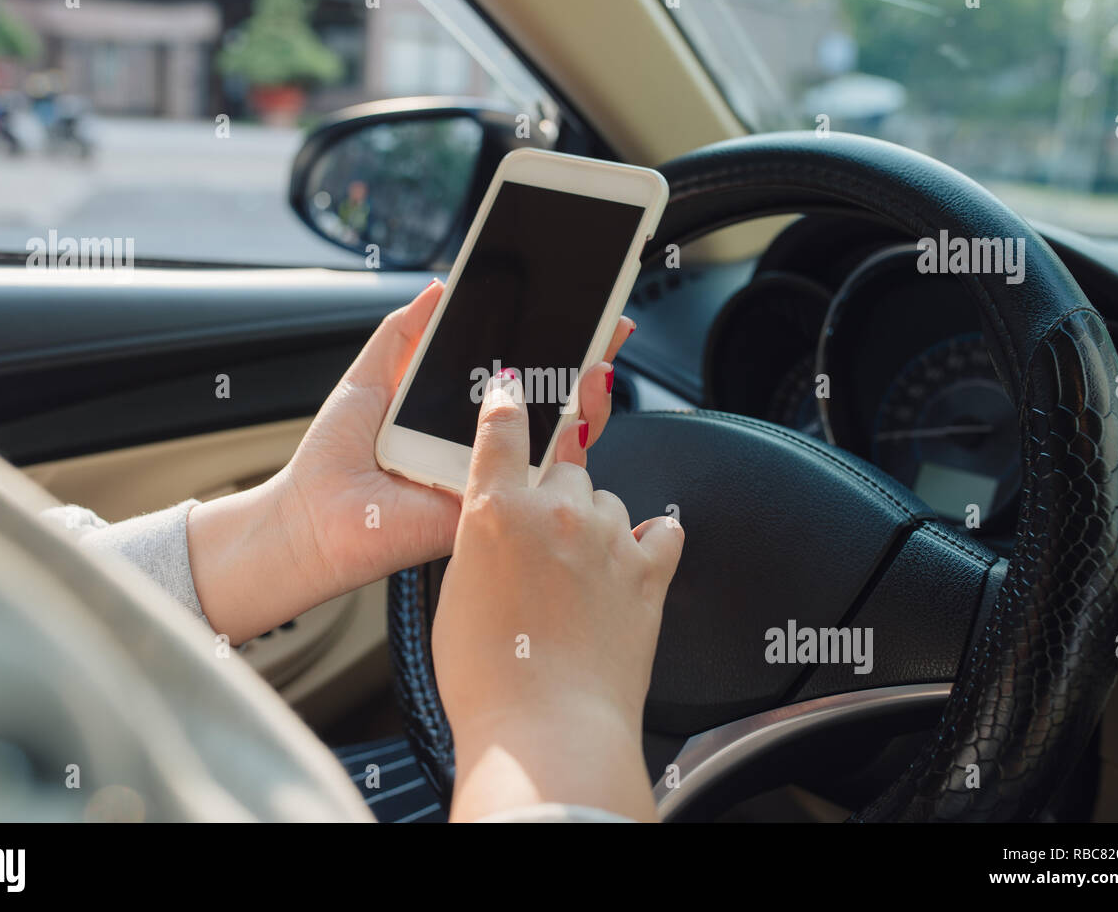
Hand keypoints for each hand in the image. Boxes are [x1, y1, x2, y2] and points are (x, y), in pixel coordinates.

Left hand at [187, 279, 636, 642]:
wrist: (311, 518)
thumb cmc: (331, 461)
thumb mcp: (369, 378)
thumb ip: (404, 334)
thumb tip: (438, 288)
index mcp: (457, 417)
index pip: (518, 377)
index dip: (551, 346)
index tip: (577, 312)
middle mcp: (482, 447)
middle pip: (551, 404)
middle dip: (586, 364)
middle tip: (605, 328)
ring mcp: (493, 478)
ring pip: (561, 440)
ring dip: (590, 399)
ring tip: (596, 363)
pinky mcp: (495, 505)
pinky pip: (540, 479)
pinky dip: (566, 445)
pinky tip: (577, 409)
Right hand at [434, 371, 683, 821]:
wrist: (548, 728)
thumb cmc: (489, 677)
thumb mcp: (455, 595)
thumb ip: (481, 543)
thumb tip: (500, 531)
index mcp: (495, 509)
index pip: (504, 427)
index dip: (507, 402)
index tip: (512, 389)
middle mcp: (557, 508)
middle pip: (565, 464)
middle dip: (554, 491)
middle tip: (541, 540)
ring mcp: (609, 535)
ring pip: (609, 499)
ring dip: (596, 522)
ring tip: (578, 576)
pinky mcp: (650, 569)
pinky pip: (662, 529)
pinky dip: (649, 541)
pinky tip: (633, 561)